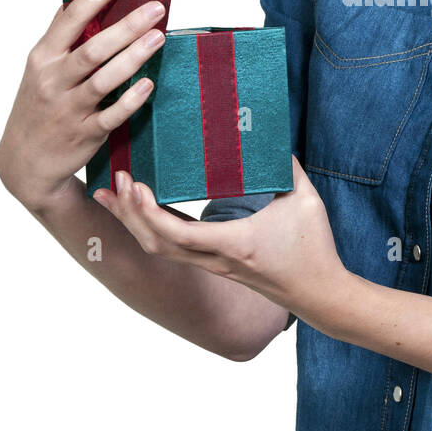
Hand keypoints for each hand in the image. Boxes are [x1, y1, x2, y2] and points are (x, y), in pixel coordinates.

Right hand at [0, 0, 167, 211]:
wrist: (25, 160)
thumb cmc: (39, 104)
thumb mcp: (40, 67)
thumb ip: (61, 33)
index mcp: (43, 57)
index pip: (71, 18)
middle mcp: (54, 80)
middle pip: (93, 48)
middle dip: (126, 26)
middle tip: (156, 8)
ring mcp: (69, 109)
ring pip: (103, 79)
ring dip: (133, 57)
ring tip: (158, 38)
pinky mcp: (84, 134)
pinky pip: (111, 116)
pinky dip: (130, 100)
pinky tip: (148, 84)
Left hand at [92, 155, 350, 327]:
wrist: (319, 294)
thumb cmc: (313, 250)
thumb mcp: (305, 201)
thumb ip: (287, 167)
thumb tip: (270, 136)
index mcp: (233, 244)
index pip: (178, 234)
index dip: (149, 213)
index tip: (135, 186)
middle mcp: (215, 259)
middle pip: (156, 244)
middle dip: (128, 214)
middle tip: (112, 182)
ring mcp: (213, 264)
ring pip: (160, 249)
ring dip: (133, 222)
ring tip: (111, 195)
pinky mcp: (215, 264)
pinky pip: (173, 248)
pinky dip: (151, 227)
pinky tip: (142, 209)